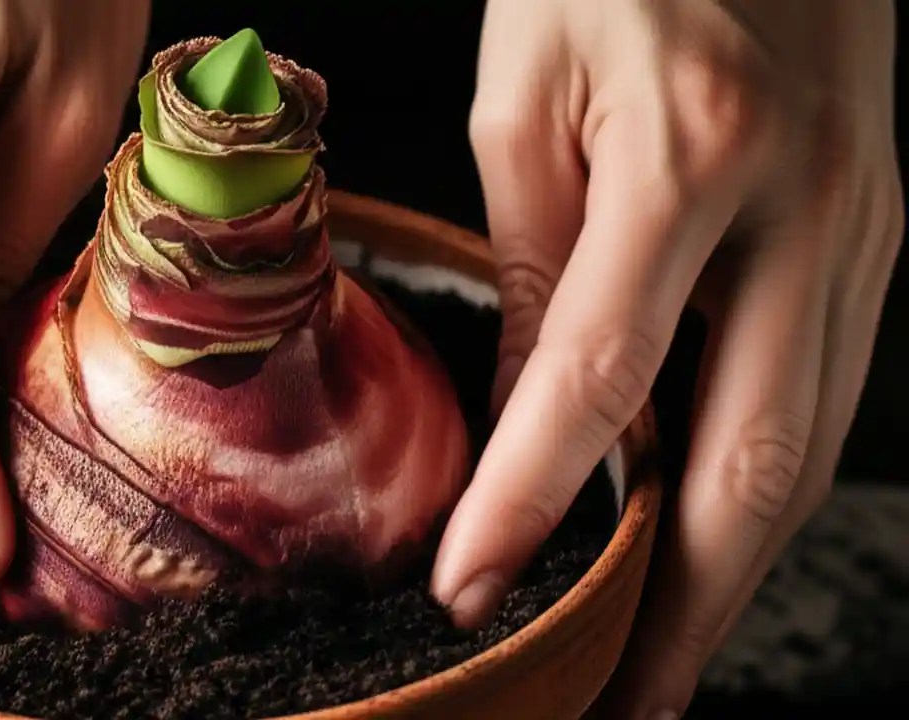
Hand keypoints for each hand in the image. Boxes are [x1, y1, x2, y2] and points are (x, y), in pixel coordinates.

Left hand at [431, 0, 901, 715]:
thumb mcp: (526, 93)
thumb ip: (530, 260)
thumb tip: (525, 409)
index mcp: (691, 156)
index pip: (600, 378)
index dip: (533, 502)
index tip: (473, 589)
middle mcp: (804, 210)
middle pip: (751, 457)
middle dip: (681, 606)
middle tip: (620, 701)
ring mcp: (863, 231)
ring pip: (809, 446)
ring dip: (734, 571)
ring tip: (666, 658)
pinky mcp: (877, 238)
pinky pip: (823, 391)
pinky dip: (767, 487)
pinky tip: (714, 541)